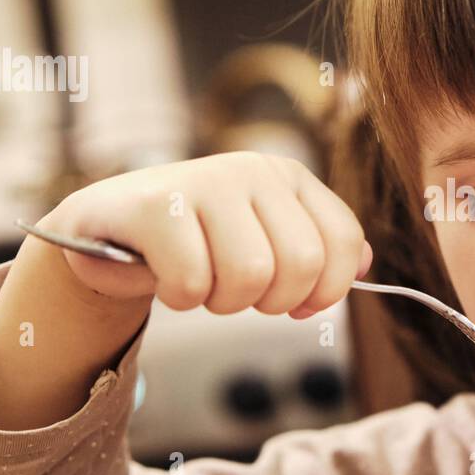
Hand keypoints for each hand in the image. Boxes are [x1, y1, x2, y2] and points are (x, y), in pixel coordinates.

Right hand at [40, 152, 371, 317]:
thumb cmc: (195, 240)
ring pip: (250, 277)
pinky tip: (163, 275)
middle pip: (301, 265)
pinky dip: (178, 299)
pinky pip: (192, 283)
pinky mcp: (155, 206)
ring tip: (199, 281)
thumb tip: (367, 267)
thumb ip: (318, 249)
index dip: (328, 290)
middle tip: (237, 293)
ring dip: (222, 302)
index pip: (344, 241)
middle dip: (272, 301)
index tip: (299, 305)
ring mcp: (203, 181)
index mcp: (288, 177)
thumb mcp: (263, 238)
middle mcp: (251, 169)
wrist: (106, 227)